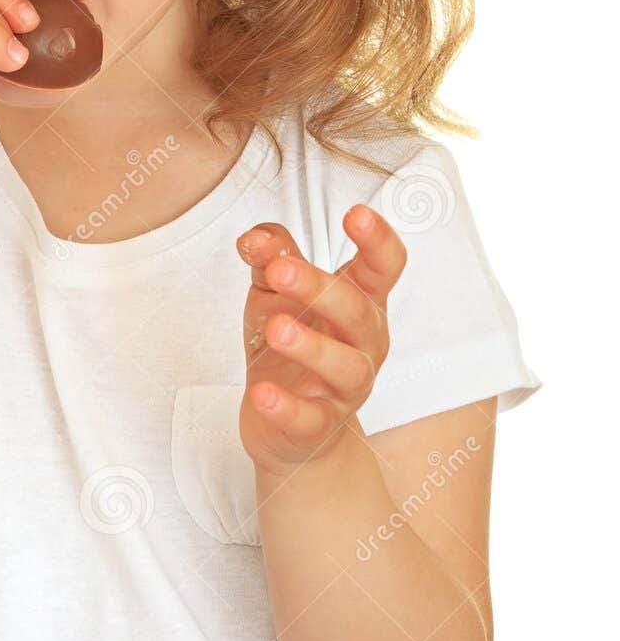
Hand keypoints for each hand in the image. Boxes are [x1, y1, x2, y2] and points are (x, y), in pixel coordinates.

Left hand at [233, 207, 406, 472]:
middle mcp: (363, 344)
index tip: (356, 214)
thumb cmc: (291, 342)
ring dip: (312, 346)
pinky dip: (286, 407)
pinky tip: (262, 393)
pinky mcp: (317, 427)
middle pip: (356, 312)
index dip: (378, 240)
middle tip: (280, 269)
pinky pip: (310, 419)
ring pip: (346, 367)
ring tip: (275, 329)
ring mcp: (344, 389)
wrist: (287, 425)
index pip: (384, 267)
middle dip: (319, 288)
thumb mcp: (276, 292)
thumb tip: (256, 237)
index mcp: (359, 302)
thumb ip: (271, 256)